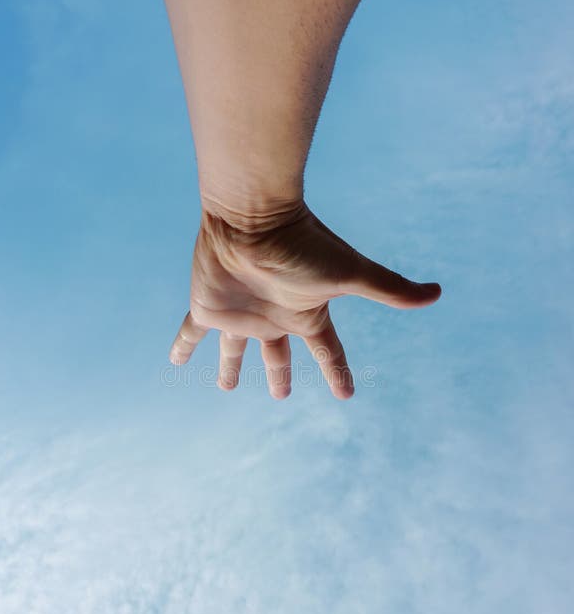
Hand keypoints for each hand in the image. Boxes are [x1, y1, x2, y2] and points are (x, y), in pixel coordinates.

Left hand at [169, 201, 440, 399]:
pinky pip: (192, 333)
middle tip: (281, 395)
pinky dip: (185, 346)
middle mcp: (273, 317)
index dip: (337, 373)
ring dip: (232, 368)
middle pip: (278, 355)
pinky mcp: (209, 309)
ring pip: (236, 349)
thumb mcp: (351, 275)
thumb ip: (391, 289)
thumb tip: (438, 294)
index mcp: (306, 315)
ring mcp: (241, 314)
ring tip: (226, 387)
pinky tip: (175, 360)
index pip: (327, 351)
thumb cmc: (302, 246)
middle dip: (279, 375)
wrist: (251, 218)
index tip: (346, 394)